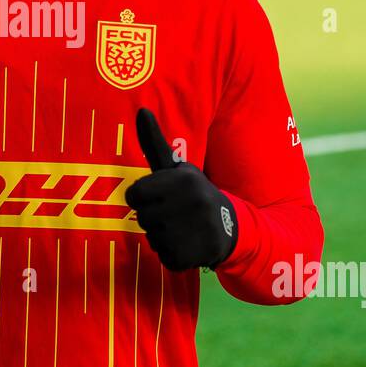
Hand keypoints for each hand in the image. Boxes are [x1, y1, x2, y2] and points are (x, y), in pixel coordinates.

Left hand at [124, 108, 237, 271]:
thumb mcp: (178, 168)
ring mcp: (192, 232)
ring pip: (150, 237)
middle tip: (176, 214)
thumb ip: (155, 142)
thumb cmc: (194, 193)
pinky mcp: (190, 257)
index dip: (143, 197)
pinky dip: (171, 253)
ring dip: (161, 235)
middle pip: (141, 216)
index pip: (134, 194)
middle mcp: (189, 204)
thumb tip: (141, 109)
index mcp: (183, 179)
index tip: (162, 196)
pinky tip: (188, 244)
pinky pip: (162, 255)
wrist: (231, 228)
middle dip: (153, 216)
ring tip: (183, 228)